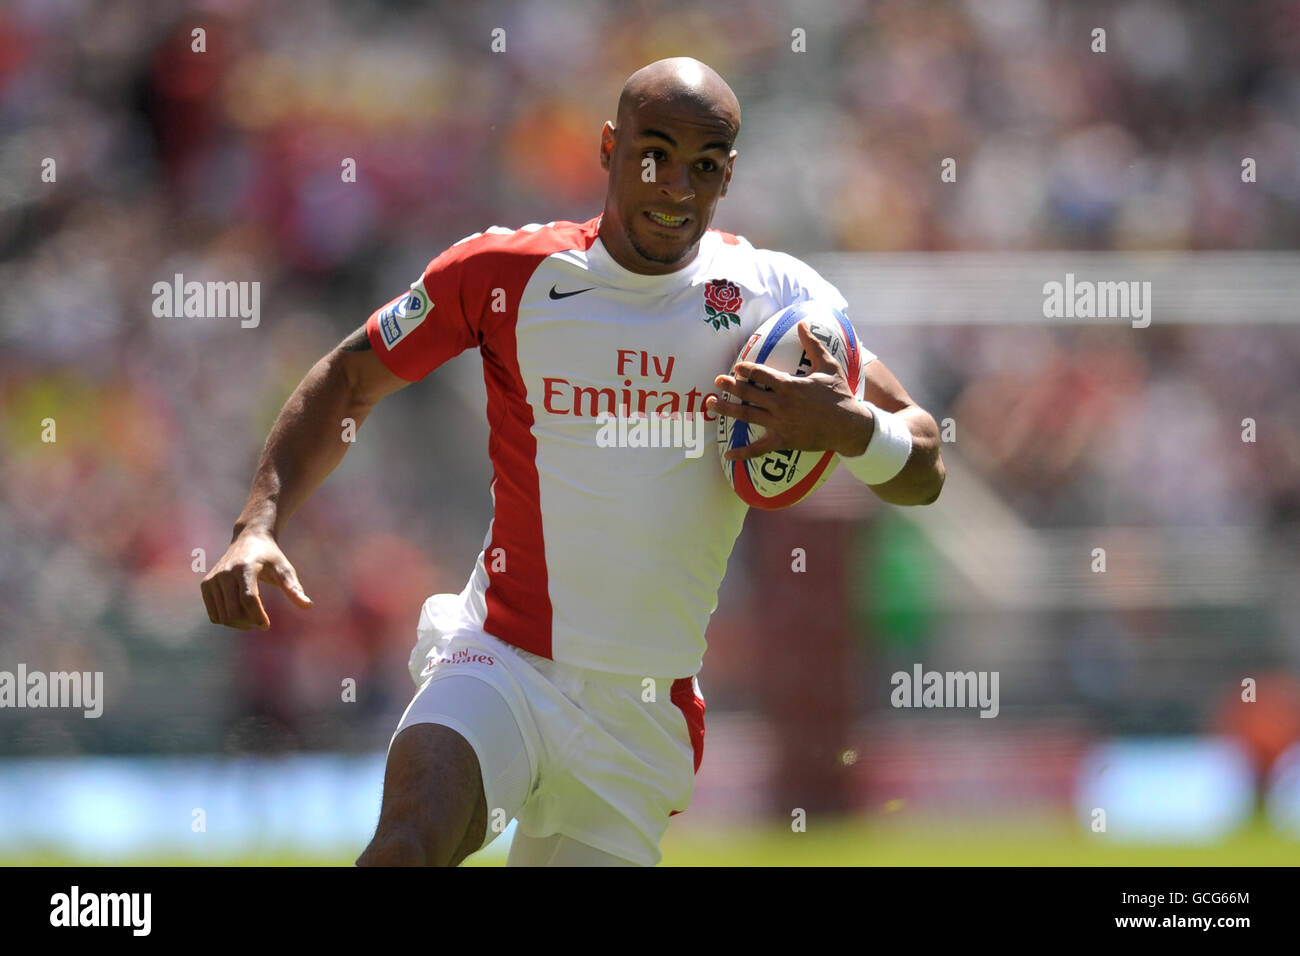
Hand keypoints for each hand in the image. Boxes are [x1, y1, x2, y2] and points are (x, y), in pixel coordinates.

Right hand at [200, 530, 311, 629]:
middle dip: (249, 622)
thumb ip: (294, 588)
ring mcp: (213, 579)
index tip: (266, 625)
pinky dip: (226, 620)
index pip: (248, 599)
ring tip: (252, 618)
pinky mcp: (206, 585)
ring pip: (222, 615)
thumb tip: (308, 606)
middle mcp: (225, 573)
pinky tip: (239, 614)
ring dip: (238, 624)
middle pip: (234, 611)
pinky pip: (214, 614)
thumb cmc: (271, 556)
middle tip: (260, 622)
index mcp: (244, 567)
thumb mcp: (285, 569)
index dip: (258, 616)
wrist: (248, 539)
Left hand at [706, 321, 872, 460]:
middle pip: (749, 393)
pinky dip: (743, 453)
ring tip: (710, 405)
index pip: (762, 374)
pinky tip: (728, 454)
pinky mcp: (783, 441)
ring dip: (727, 410)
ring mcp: (780, 423)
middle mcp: (781, 404)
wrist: (850, 426)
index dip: (747, 370)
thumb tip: (802, 323)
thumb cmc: (840, 394)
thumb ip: (813, 345)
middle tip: (717, 381)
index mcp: (790, 385)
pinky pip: (759, 448)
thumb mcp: (828, 366)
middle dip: (731, 387)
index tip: (737, 368)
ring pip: (748, 416)